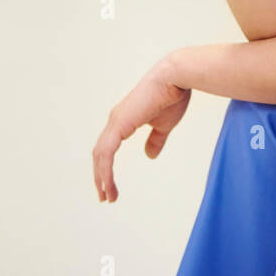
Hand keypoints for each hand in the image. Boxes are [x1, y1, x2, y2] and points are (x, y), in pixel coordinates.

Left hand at [93, 54, 191, 202]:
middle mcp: (116, 121)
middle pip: (100, 154)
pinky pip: (106, 153)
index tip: (111, 186)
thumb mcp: (164, 125)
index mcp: (124, 120)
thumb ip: (155, 140)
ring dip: (101, 178)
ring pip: (100, 155)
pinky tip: (108, 184)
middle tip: (105, 197)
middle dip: (100, 176)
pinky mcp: (119, 124)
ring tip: (107, 197)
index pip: (108, 148)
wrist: (176, 77)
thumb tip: (149, 155)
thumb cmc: (173, 96)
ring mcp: (116, 122)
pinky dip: (105, 170)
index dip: (107, 168)